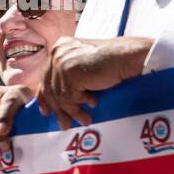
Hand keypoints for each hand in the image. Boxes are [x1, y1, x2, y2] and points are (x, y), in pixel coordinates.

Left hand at [37, 36, 151, 129]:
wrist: (129, 56)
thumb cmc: (111, 63)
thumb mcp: (83, 69)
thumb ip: (67, 78)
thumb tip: (52, 103)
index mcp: (58, 49)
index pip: (45, 77)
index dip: (44, 97)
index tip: (46, 112)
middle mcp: (57, 53)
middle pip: (50, 88)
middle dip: (58, 109)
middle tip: (65, 124)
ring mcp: (62, 61)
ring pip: (60, 95)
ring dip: (73, 112)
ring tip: (84, 120)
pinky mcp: (70, 72)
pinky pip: (69, 97)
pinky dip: (79, 106)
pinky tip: (92, 107)